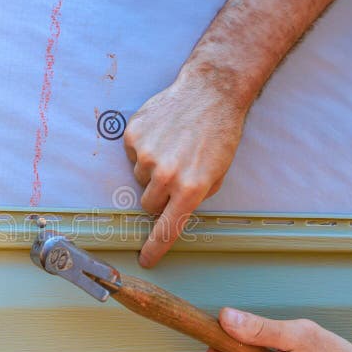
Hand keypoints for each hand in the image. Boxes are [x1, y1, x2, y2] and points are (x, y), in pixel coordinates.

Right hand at [123, 67, 246, 267]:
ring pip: (140, 178)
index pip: (167, 228)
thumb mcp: (217, 172)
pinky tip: (163, 132)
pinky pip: (133, 154)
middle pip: (149, 204)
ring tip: (172, 145)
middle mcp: (167, 175)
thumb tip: (174, 208)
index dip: (155, 247)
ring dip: (152, 168)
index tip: (145, 259)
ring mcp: (147, 155)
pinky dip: (144, 147)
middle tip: (175, 172)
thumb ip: (195, 195)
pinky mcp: (134, 136)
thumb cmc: (218, 133)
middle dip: (159, 195)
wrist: (209, 92)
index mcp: (191, 188)